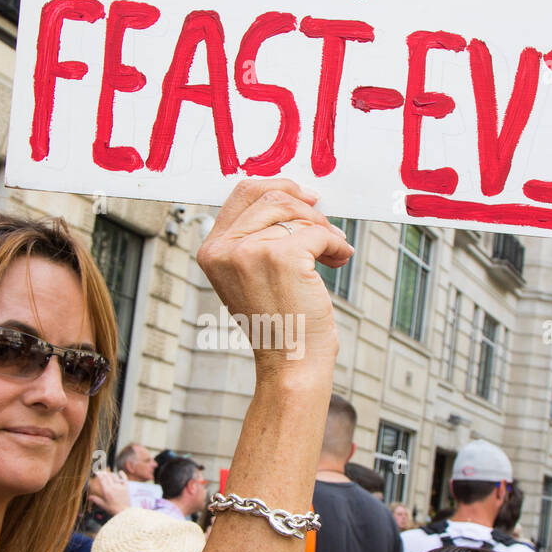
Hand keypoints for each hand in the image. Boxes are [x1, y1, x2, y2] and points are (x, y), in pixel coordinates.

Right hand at [88, 469, 129, 515]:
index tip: (97, 472)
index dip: (99, 475)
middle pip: (107, 476)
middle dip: (104, 473)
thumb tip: (89, 497)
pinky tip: (120, 472)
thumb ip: (96, 500)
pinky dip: (122, 474)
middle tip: (101, 472)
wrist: (125, 512)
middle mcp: (113, 487)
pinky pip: (124, 478)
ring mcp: (120, 486)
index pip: (102, 480)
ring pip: (115, 476)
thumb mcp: (103, 505)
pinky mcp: (126, 487)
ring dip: (111, 474)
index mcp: (107, 491)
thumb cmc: (114, 509)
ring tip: (108, 474)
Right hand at [196, 179, 352, 374]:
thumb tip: (294, 196)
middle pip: (272, 197)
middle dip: (307, 209)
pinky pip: (319, 233)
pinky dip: (335, 245)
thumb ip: (257, 237)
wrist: (290, 364)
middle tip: (326, 229)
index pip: (243, 193)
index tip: (307, 197)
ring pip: (297, 212)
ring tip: (334, 250)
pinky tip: (339, 261)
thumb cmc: (279, 322)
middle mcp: (224, 248)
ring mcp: (250, 251)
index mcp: (212, 250)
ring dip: (324, 229)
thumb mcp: (251, 275)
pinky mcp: (281, 256)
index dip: (279, 187)